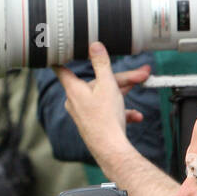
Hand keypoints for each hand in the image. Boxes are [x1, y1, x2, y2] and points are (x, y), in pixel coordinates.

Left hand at [53, 43, 149, 157]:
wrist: (111, 149)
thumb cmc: (106, 118)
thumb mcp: (108, 84)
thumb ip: (101, 63)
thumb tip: (94, 45)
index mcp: (75, 89)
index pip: (62, 70)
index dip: (60, 60)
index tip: (54, 55)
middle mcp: (75, 101)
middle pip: (97, 83)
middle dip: (121, 79)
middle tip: (141, 74)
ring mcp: (84, 114)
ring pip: (104, 97)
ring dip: (124, 93)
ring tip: (142, 88)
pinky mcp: (93, 124)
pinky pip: (107, 112)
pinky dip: (122, 111)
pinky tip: (136, 116)